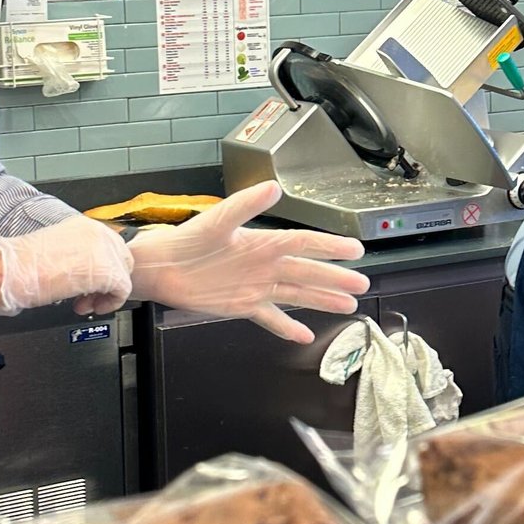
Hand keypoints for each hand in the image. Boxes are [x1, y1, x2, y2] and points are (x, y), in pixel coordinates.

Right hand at [0, 214, 133, 314]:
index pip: (107, 247)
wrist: (11, 270)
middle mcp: (96, 233)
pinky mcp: (108, 271)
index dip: (99, 269)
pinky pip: (123, 290)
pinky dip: (110, 303)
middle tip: (88, 295)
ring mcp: (105, 250)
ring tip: (84, 303)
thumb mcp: (52, 254)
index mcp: (82, 226)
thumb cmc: (19, 265)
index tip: (86, 282)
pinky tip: (90, 307)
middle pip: (120, 259)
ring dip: (105, 293)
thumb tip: (81, 273)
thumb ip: (73, 258)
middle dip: (106, 280)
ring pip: (122, 274)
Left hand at [126, 181, 367, 343]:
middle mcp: (265, 265)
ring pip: (297, 294)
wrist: (163, 268)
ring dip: (322, 300)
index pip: (305, 244)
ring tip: (347, 306)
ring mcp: (257, 287)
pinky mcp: (243, 306)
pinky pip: (271, 318)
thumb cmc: (188, 240)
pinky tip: (305, 336)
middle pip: (308, 272)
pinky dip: (288, 327)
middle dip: (335, 278)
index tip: (356, 250)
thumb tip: (274, 187)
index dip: (331, 247)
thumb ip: (246, 205)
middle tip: (361, 284)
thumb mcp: (218, 219)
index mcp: (263, 242)